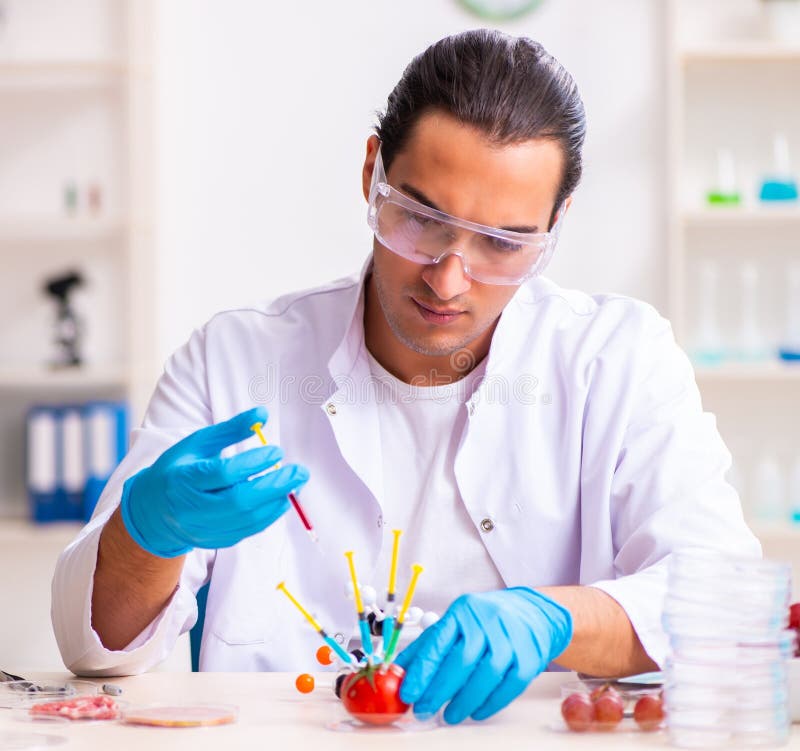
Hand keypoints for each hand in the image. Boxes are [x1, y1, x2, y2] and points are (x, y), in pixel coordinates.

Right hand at [120, 406, 308, 556]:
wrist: (153, 513)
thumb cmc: (178, 471)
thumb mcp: (197, 445)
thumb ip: (229, 430)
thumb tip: (262, 414)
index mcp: (183, 480)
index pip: (222, 474)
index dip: (253, 463)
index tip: (277, 452)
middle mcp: (192, 508)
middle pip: (239, 501)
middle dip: (274, 486)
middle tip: (300, 472)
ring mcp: (203, 529)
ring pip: (247, 520)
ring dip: (276, 502)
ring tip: (295, 485)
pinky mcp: (216, 541)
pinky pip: (248, 530)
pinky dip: (269, 516)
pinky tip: (281, 500)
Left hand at [395, 588, 571, 723]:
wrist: (532, 612)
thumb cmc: (485, 620)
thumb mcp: (455, 622)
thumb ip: (427, 645)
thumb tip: (398, 670)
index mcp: (463, 611)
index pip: (438, 642)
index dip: (421, 671)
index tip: (408, 694)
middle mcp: (487, 622)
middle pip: (461, 661)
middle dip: (439, 691)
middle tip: (424, 710)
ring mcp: (511, 639)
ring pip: (486, 675)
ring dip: (464, 701)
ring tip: (449, 715)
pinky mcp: (529, 657)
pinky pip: (509, 686)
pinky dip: (490, 703)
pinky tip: (476, 712)